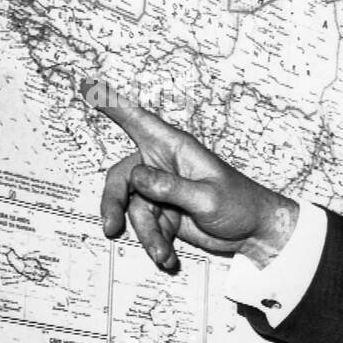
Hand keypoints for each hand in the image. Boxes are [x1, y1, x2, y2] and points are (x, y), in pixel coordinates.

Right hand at [84, 78, 298, 271]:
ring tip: (162, 253)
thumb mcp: (207, 197)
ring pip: (134, 209)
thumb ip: (170, 187)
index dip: (112, 103)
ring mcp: (163, 191)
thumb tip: (135, 177)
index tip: (86, 85)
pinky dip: (155, 243)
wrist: (256, 233)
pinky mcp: (165, 212)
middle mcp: (164, 166)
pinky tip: (167, 257)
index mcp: (176, 149)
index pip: (139, 121)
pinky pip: (147, 226)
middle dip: (115, 203)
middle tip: (111, 227)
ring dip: (146, 233)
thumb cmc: (240, 205)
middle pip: (122, 177)